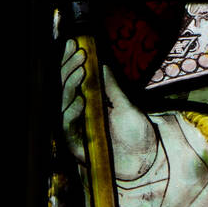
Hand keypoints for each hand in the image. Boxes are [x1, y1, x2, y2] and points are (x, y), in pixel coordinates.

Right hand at [61, 38, 157, 181]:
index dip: (71, 62)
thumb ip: (113, 89)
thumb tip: (102, 65)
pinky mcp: (76, 146)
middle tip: (78, 54)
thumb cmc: (137, 135)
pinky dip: (72, 113)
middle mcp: (79, 115)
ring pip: (62, 105)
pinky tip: (80, 100)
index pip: (74, 79)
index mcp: (89, 103)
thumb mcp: (127, 106)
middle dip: (68, 69)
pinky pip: (68, 128)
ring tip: (81, 72)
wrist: (145, 163)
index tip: (75, 44)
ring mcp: (76, 130)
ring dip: (69, 87)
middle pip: (65, 89)